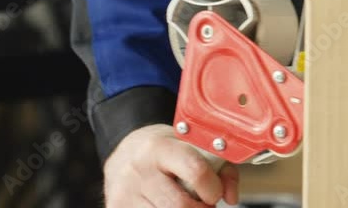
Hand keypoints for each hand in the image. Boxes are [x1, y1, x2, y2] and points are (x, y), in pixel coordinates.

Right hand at [103, 124, 238, 207]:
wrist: (124, 151)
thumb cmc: (164, 149)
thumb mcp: (192, 146)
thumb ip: (221, 167)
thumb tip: (231, 197)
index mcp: (160, 148)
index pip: (196, 171)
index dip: (212, 188)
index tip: (214, 192)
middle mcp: (139, 169)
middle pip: (181, 206)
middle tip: (204, 204)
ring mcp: (124, 192)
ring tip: (185, 203)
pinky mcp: (116, 207)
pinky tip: (167, 205)